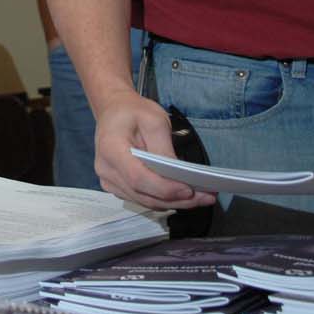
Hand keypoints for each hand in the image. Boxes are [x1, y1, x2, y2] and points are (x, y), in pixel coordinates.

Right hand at [93, 93, 216, 211]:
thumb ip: (164, 148)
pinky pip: (142, 199)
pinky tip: (182, 195)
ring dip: (174, 203)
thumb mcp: (153, 119)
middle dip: (176, 199)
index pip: (138, 178)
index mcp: (111, 149)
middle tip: (206, 197)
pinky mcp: (116, 187)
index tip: (189, 190)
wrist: (113, 110)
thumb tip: (178, 174)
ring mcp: (109, 181)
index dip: (164, 188)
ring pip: (144, 201)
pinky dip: (163, 200)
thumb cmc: (133, 112)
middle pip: (143, 194)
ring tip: (201, 197)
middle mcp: (106, 170)